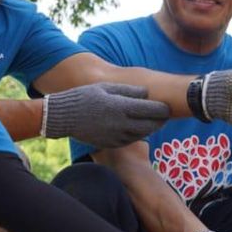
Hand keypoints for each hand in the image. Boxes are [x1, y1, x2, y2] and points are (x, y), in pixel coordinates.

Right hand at [42, 83, 170, 148]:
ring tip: (154, 123)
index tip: (168, 107)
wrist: (63, 116)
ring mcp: (115, 136)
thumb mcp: (105, 88)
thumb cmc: (84, 96)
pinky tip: (138, 130)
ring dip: (150, 129)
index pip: (150, 110)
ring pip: (141, 135)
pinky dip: (137, 136)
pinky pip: (128, 141)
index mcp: (121, 106)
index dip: (162, 109)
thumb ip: (128, 91)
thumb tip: (145, 93)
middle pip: (149, 125)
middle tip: (165, 116)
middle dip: (159, 121)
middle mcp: (120, 123)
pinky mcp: (109, 143)